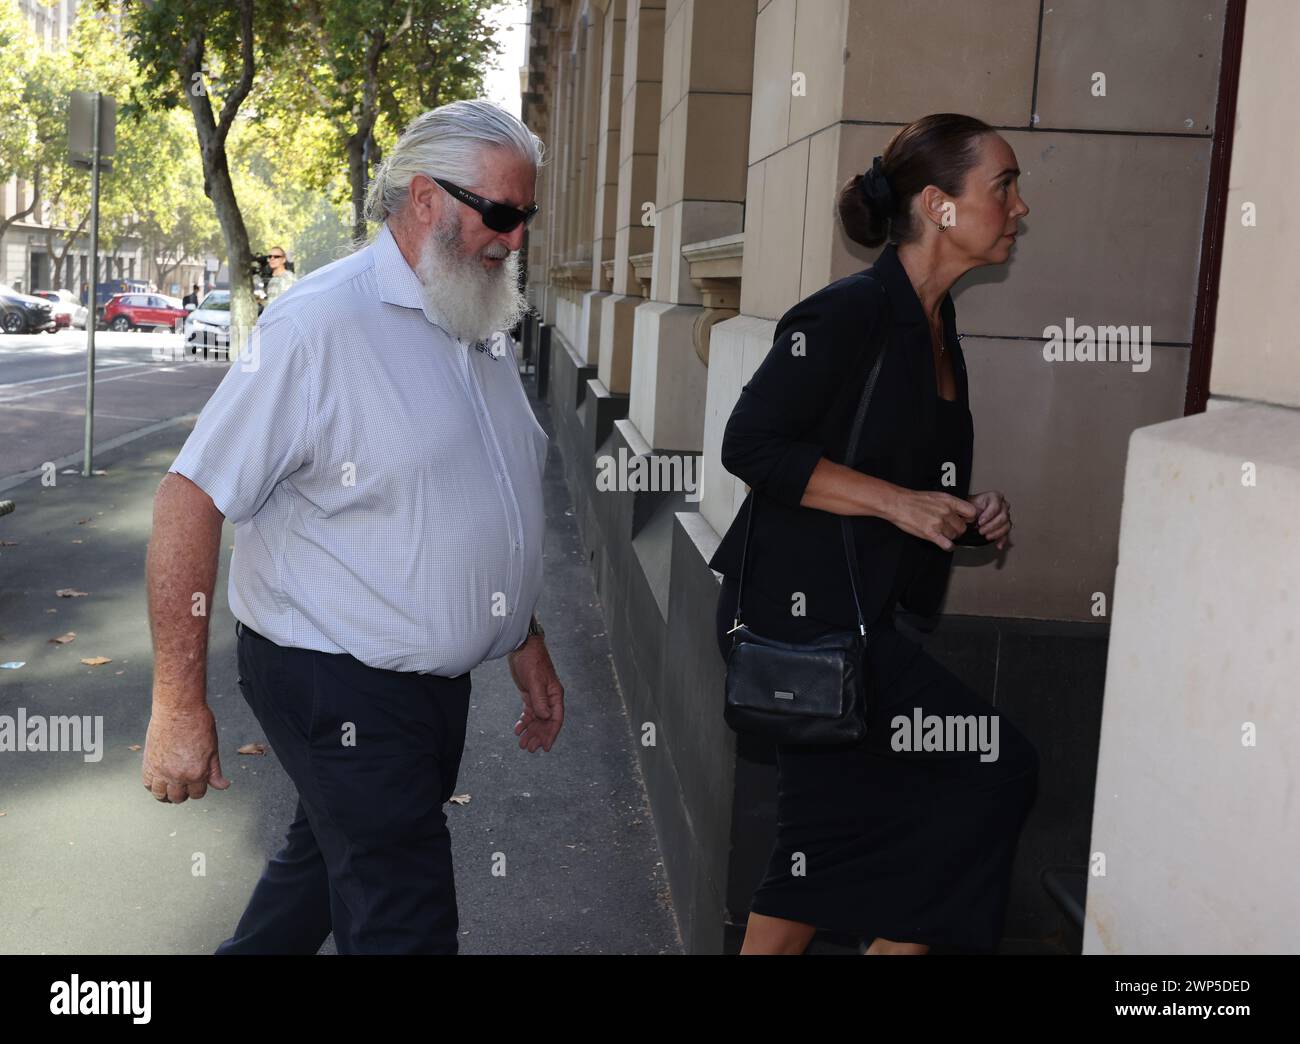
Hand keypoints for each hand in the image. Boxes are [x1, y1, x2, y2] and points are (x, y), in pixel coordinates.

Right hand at [142, 703, 229, 803]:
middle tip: (184, 785)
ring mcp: (161, 771)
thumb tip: (223, 786)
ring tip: (170, 786)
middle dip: (183, 793)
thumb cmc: (198, 724)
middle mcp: (178, 776)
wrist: (179, 709)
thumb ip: (215, 771)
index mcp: (197, 773)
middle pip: (178, 797)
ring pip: (160, 794)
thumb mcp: (213, 749)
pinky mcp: (148, 763)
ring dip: (166, 793)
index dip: (199, 789)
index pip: (198, 794)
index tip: (197, 784)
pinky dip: (152, 785)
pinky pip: (147, 783)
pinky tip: (158, 779)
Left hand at [509, 637, 564, 752]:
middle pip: (546, 722)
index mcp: (555, 695)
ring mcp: (540, 697)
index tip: (546, 747)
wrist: (521, 647)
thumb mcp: (535, 680)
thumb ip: (540, 699)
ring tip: (522, 744)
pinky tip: (517, 729)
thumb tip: (545, 716)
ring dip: (530, 732)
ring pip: (537, 719)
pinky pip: (529, 712)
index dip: (552, 734)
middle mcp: (549, 698)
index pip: (556, 719)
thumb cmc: (532, 660)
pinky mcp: (530, 694)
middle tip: (529, 748)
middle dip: (538, 736)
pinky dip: (524, 721)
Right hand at [888, 489, 978, 550]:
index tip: (964, 520)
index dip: (969, 518)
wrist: (898, 503)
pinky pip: (947, 544)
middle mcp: (946, 512)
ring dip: (949, 537)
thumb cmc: (915, 500)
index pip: (971, 512)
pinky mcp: (930, 533)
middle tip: (949, 528)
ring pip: (954, 536)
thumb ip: (951, 504)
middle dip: (957, 529)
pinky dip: (948, 546)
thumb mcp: (937, 496)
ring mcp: (938, 523)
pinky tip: (946, 544)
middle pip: (963, 527)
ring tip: (941, 533)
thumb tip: (961, 512)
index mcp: (949, 501)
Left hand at [968, 490, 1011, 549]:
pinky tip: (998, 545)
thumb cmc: (970, 506)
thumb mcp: (968, 504)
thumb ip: (971, 510)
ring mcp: (1005, 515)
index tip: (980, 522)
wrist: (969, 511)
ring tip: (987, 536)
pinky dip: (1003, 540)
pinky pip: (1007, 533)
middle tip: (981, 530)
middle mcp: (1002, 505)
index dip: (988, 515)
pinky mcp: (1004, 526)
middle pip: (1003, 516)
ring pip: (1007, 525)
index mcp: (994, 497)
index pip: (996, 505)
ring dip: (996, 533)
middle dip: (991, 525)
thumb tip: (970, 517)